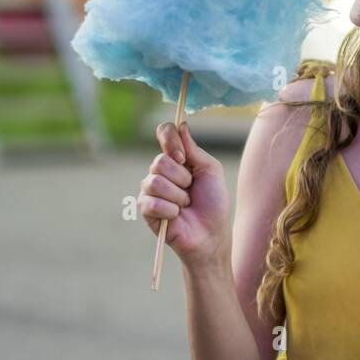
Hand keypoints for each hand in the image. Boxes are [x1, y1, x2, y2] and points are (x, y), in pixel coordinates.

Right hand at [138, 121, 230, 267]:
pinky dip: (170, 210)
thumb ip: (194, 149)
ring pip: (155, 181)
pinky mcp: (145, 209)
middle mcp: (161, 170)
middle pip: (159, 160)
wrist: (211, 234)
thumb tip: (181, 126)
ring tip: (185, 205)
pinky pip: (151, 201)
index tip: (183, 156)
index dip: (170, 139)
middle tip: (191, 190)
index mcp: (177, 158)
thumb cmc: (214, 202)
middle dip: (181, 177)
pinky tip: (176, 215)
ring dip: (178, 195)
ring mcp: (151, 189)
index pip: (164, 132)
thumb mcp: (210, 170)